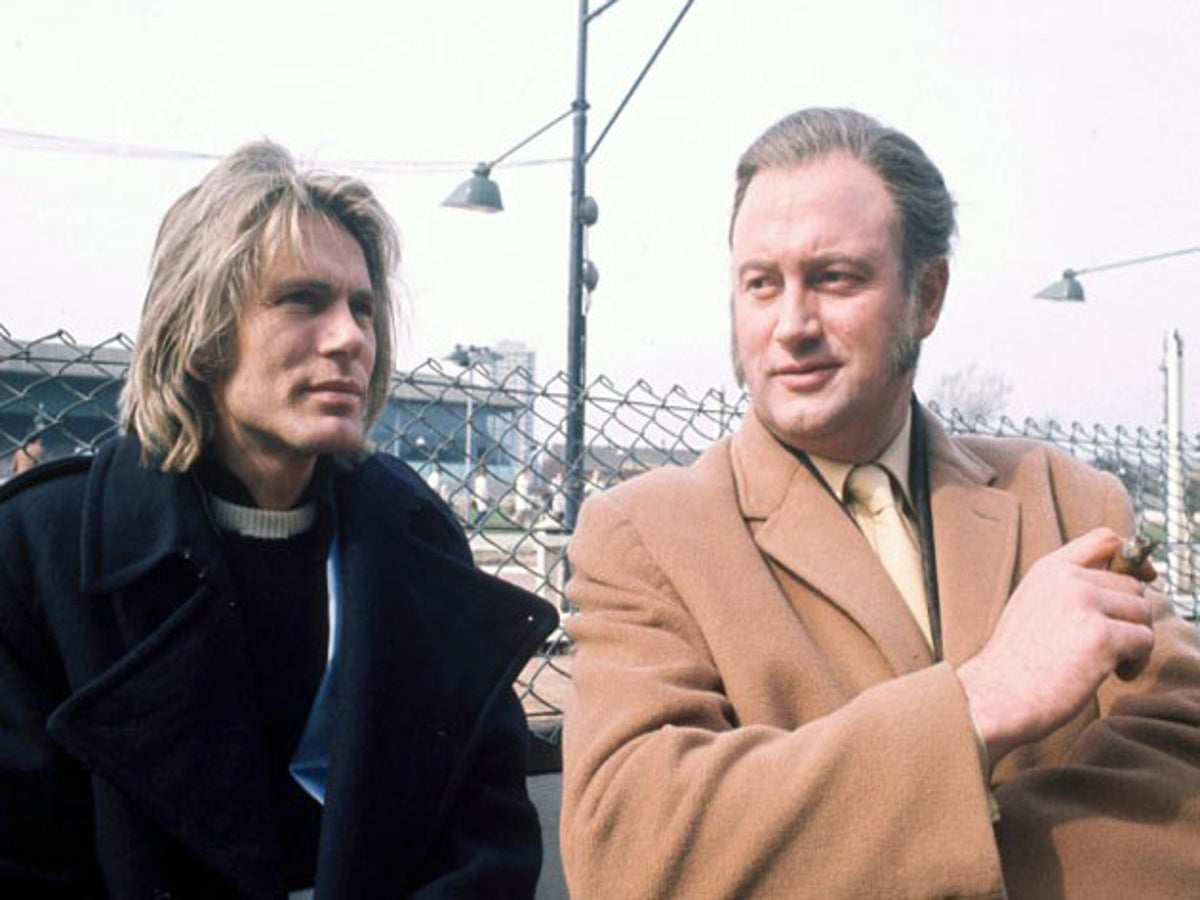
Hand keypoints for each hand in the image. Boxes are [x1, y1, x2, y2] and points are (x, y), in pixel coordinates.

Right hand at [956, 527, 1153, 762]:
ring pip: (1142, 613)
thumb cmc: (1015, 662)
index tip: (1143, 577)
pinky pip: (1144, 641)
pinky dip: (1136, 662)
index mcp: (1049, 570)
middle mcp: (1068, 580)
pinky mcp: (1101, 636)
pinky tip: (1114, 674)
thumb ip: (1069, 590)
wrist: (996, 695)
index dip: (1132, 558)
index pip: (1105, 539)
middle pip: (1132, 585)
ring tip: (1111, 662)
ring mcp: (1085, 605)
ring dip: (1135, 640)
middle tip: (1111, 644)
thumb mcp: (1034, 606)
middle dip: (1129, 617)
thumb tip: (1124, 587)